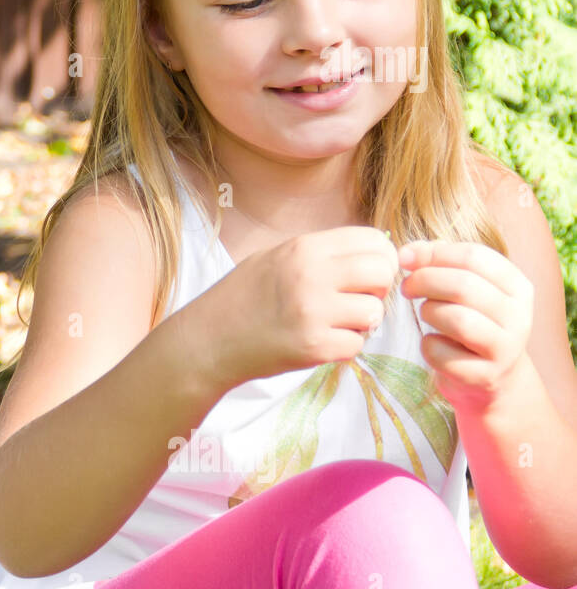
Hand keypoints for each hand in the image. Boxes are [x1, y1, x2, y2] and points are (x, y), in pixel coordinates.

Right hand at [215, 226, 399, 382]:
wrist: (207, 339)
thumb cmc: (241, 297)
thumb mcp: (275, 257)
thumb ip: (320, 254)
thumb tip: (371, 252)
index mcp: (303, 248)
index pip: (372, 241)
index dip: (380, 258)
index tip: (368, 274)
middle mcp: (311, 275)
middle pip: (382, 272)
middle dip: (377, 289)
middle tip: (356, 300)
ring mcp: (313, 312)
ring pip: (374, 312)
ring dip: (361, 322)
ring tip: (335, 324)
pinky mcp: (313, 347)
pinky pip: (357, 345)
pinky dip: (344, 347)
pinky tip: (320, 342)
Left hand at [398, 239, 533, 414]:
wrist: (490, 377)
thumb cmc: (470, 321)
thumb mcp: (465, 289)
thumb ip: (439, 263)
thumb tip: (407, 252)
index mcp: (517, 286)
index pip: (474, 256)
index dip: (432, 254)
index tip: (404, 259)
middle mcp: (519, 316)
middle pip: (464, 285)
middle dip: (424, 281)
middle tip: (406, 288)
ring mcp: (506, 349)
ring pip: (457, 319)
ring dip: (429, 313)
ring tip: (426, 315)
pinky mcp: (485, 376)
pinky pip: (443, 353)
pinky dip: (428, 347)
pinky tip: (434, 345)